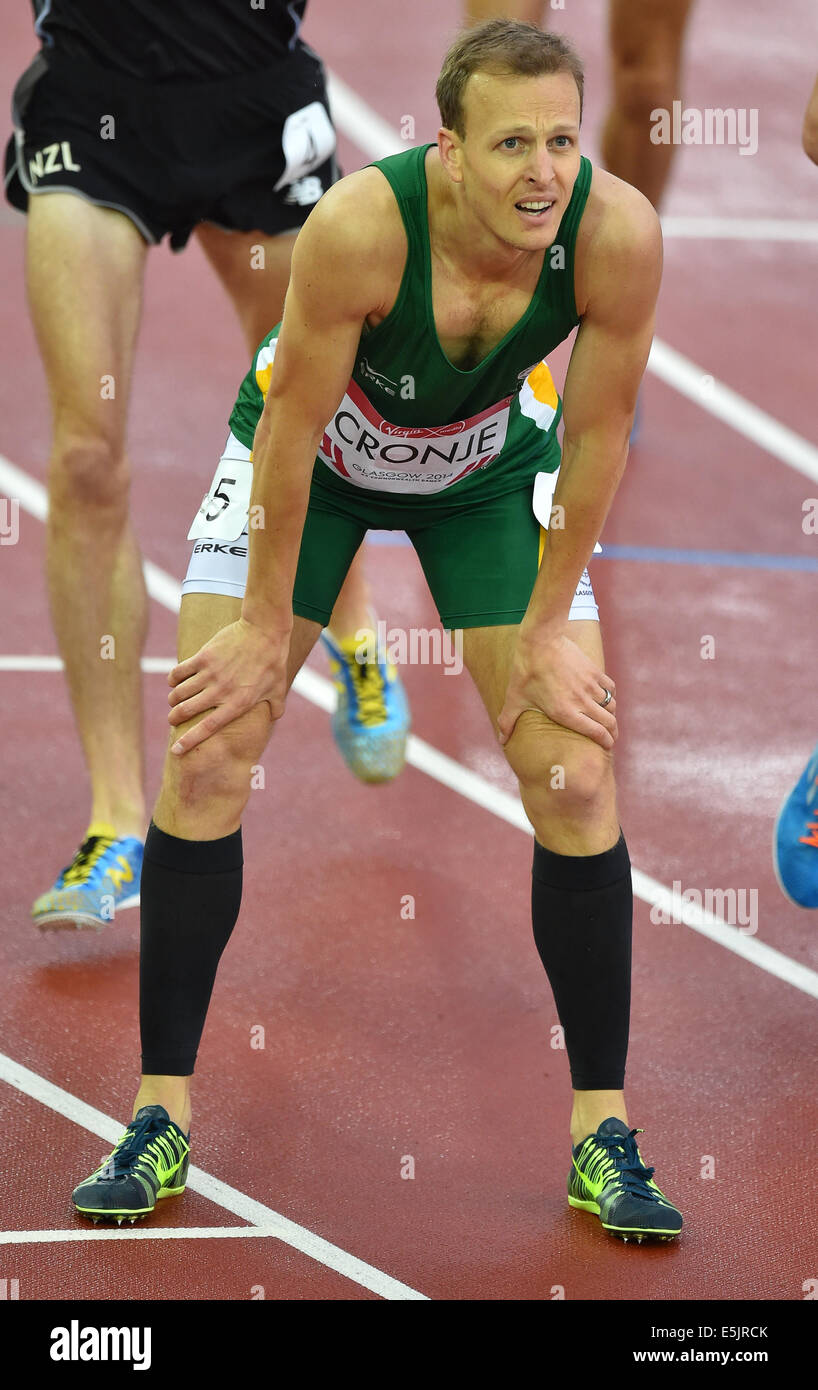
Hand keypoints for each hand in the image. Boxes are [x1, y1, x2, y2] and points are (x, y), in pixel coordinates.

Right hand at [167, 617, 290, 754]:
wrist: (264, 630)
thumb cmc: (273, 661)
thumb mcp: (278, 688)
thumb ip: (276, 708)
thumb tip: (275, 719)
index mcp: (238, 703)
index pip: (208, 728)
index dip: (189, 740)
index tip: (176, 750)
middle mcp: (221, 691)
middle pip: (186, 711)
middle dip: (174, 718)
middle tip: (173, 719)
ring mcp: (211, 673)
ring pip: (180, 692)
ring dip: (173, 699)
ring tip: (174, 701)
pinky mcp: (203, 657)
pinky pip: (179, 672)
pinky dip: (173, 679)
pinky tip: (174, 681)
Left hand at [497, 629, 617, 749]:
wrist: (541, 641)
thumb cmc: (526, 671)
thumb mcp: (515, 698)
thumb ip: (508, 721)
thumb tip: (501, 740)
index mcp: (566, 712)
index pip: (596, 733)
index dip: (606, 742)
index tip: (607, 746)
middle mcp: (582, 701)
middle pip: (609, 722)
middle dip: (613, 733)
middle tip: (611, 737)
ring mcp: (590, 686)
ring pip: (611, 706)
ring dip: (611, 715)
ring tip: (608, 720)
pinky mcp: (594, 672)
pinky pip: (610, 688)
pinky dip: (610, 695)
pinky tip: (605, 697)